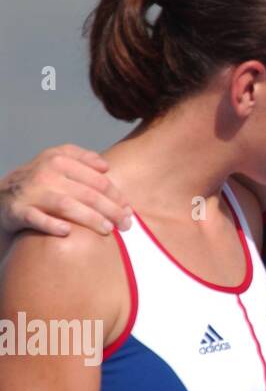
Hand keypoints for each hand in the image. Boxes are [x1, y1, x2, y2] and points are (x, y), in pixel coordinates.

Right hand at [0, 145, 131, 240]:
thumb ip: (82, 158)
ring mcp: (30, 192)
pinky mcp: (16, 211)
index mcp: (59, 158)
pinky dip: (52, 225)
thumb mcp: (56, 160)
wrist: (1, 196)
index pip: (97, 179)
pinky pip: (36, 219)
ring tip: (108, 230)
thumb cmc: (40, 181)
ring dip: (91, 219)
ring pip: (67, 206)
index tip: (128, 209)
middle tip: (126, 224)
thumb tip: (106, 167)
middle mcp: (45, 173)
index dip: (116, 195)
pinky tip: (67, 232)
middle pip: (88, 194)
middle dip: (111, 210)